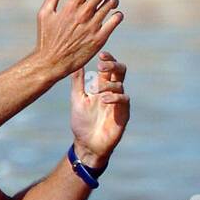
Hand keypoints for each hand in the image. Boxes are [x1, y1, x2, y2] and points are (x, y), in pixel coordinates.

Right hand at [34, 0, 122, 78]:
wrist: (51, 63)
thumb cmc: (46, 38)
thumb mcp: (44, 13)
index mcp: (70, 6)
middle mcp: (83, 14)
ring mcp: (92, 26)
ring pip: (111, 4)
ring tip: (111, 1)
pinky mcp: (99, 39)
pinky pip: (115, 21)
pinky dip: (118, 15)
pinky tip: (116, 15)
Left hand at [70, 51, 129, 165]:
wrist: (87, 144)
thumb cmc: (82, 122)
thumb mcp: (77, 98)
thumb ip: (78, 81)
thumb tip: (74, 61)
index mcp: (102, 85)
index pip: (109, 67)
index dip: (108, 58)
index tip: (100, 54)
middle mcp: (112, 91)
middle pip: (120, 71)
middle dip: (113, 65)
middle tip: (101, 65)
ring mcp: (119, 102)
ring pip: (120, 85)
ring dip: (108, 85)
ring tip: (96, 92)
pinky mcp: (123, 113)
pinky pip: (124, 100)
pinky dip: (114, 97)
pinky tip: (104, 100)